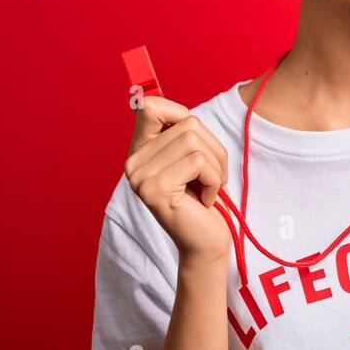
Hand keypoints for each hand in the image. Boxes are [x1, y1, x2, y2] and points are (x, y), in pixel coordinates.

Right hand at [124, 95, 233, 268]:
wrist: (205, 243)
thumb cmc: (204, 198)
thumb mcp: (194, 158)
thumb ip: (184, 134)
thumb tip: (185, 112)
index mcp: (140, 150)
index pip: (151, 106)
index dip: (181, 113)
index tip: (198, 142)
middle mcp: (133, 162)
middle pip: (187, 122)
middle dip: (214, 148)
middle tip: (213, 176)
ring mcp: (140, 176)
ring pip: (194, 140)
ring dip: (216, 165)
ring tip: (210, 187)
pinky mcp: (154, 189)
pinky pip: (197, 161)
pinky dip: (213, 179)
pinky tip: (206, 199)